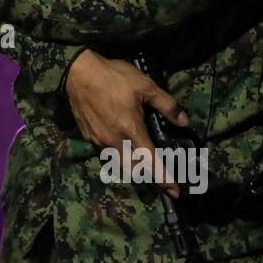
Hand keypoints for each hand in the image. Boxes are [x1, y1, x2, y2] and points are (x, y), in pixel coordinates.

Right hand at [63, 49, 188, 195]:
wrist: (78, 72)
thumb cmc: (113, 77)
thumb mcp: (145, 86)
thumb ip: (167, 105)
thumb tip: (184, 121)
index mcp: (130, 130)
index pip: (151, 161)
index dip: (164, 178)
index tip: (174, 191)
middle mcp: (114, 141)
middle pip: (133, 170)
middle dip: (147, 177)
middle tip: (160, 177)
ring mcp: (98, 140)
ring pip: (118, 162)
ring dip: (132, 166)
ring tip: (142, 160)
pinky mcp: (88, 135)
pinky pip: (105, 152)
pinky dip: (117, 153)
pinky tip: (121, 143)